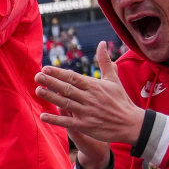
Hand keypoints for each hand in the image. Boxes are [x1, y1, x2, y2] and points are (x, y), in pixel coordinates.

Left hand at [36, 42, 144, 166]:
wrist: (131, 124)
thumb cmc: (121, 100)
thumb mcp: (114, 80)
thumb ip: (105, 62)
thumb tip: (102, 43)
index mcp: (94, 86)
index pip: (73, 78)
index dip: (59, 73)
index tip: (45, 68)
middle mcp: (89, 98)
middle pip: (67, 89)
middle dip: (51, 82)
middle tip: (37, 76)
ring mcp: (87, 112)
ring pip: (65, 104)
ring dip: (51, 97)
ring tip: (37, 90)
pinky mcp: (86, 125)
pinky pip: (68, 122)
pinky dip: (56, 119)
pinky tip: (43, 116)